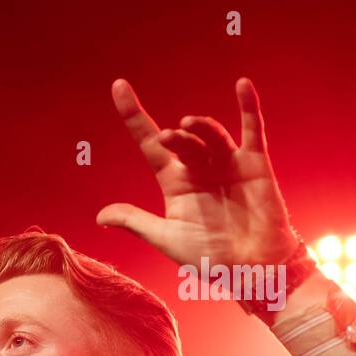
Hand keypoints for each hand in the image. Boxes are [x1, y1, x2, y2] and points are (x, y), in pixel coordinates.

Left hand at [96, 77, 299, 268]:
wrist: (252, 270)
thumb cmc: (209, 257)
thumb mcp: (166, 238)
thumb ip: (135, 222)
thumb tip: (100, 216)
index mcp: (175, 184)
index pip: (150, 144)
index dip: (134, 117)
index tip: (118, 86)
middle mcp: (199, 169)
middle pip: (182, 144)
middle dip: (175, 139)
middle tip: (168, 137)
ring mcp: (227, 164)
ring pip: (211, 137)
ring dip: (200, 129)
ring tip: (187, 125)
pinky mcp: (255, 164)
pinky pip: (253, 131)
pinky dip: (249, 108)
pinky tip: (242, 85)